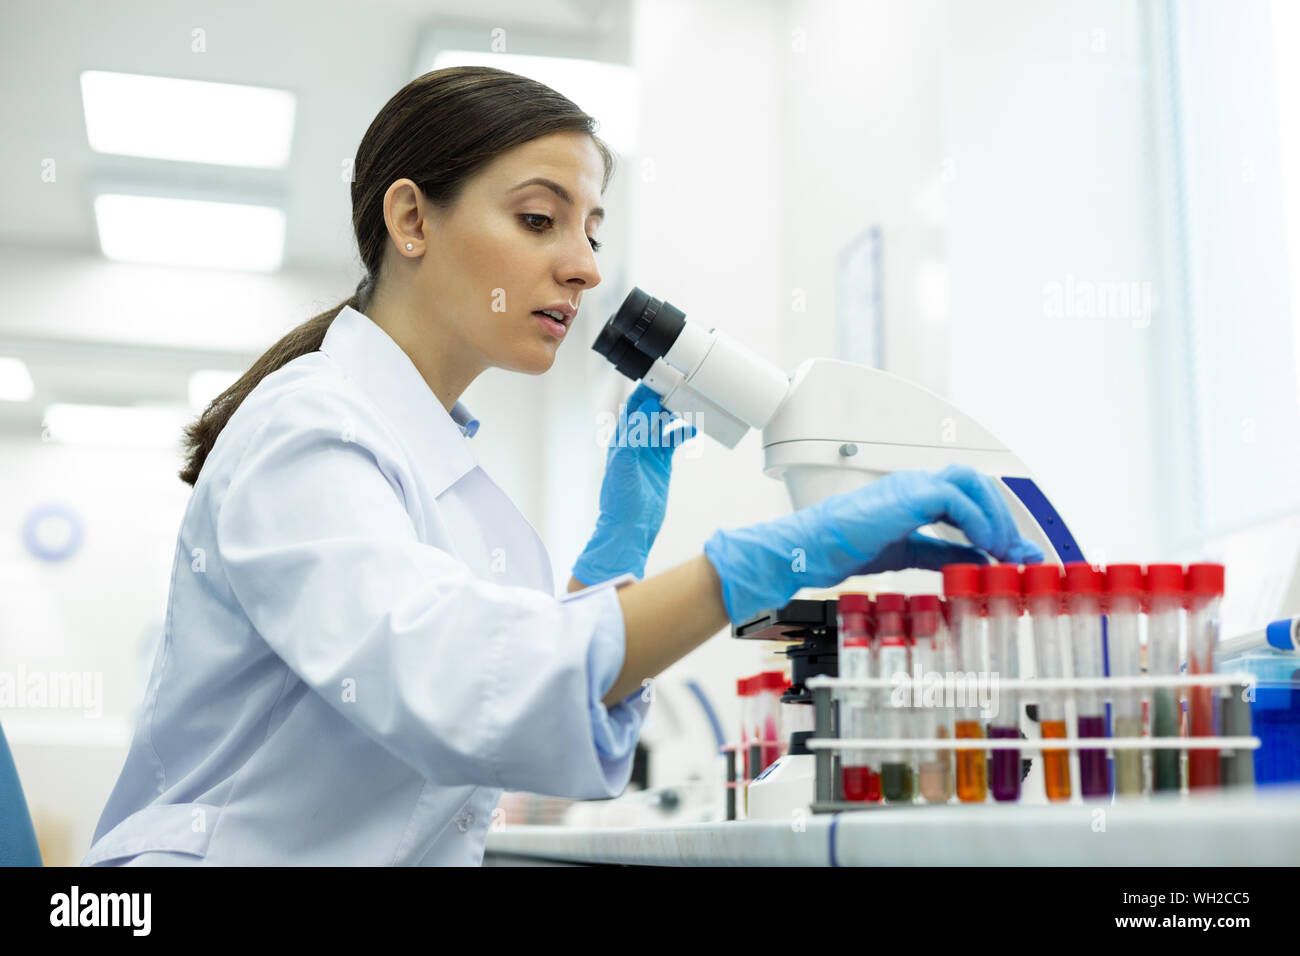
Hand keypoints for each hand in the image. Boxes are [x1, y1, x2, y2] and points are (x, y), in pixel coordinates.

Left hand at [572, 383, 696, 584]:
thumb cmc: (618, 497)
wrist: (629, 526)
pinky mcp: (662, 462)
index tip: (662, 377)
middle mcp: (635, 441)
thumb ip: (635, 434)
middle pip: (652, 411)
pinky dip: (684, 433)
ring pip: (665, 423)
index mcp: (622, 437)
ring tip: (692, 405)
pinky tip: (694, 428)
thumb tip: (648, 409)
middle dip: (666, 398)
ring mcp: (649, 451)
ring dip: (677, 414)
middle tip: (683, 388)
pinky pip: (674, 441)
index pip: (634, 406)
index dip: (646, 391)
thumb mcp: (623, 462)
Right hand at [702, 464, 1044, 623]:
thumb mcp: (907, 554)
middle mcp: (915, 483)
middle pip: (977, 483)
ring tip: (1007, 549)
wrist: (810, 548)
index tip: (1016, 554)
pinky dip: (978, 520)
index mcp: (913, 495)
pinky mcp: (908, 494)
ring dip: (996, 516)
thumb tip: (976, 561)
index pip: (968, 497)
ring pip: (972, 482)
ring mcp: (912, 485)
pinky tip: (986, 546)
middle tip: (1020, 553)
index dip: (997, 523)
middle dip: (1005, 517)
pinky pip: (957, 498)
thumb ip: (941, 554)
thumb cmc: (841, 548)